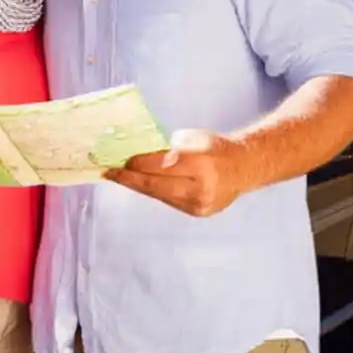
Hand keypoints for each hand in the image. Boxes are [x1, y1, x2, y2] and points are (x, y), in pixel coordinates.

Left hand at [103, 129, 252, 216]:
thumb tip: (138, 156)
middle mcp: (199, 187)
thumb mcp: (190, 139)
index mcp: (199, 163)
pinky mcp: (198, 212)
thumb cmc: (214, 148)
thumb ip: (167, 150)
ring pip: (159, 195)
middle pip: (154, 185)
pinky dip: (154, 192)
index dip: (136, 164)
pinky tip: (142, 185)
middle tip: (108, 173)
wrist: (243, 168)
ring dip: (138, 186)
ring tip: (120, 178)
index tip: (117, 161)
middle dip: (128, 179)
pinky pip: (169, 201)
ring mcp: (199, 203)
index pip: (159, 166)